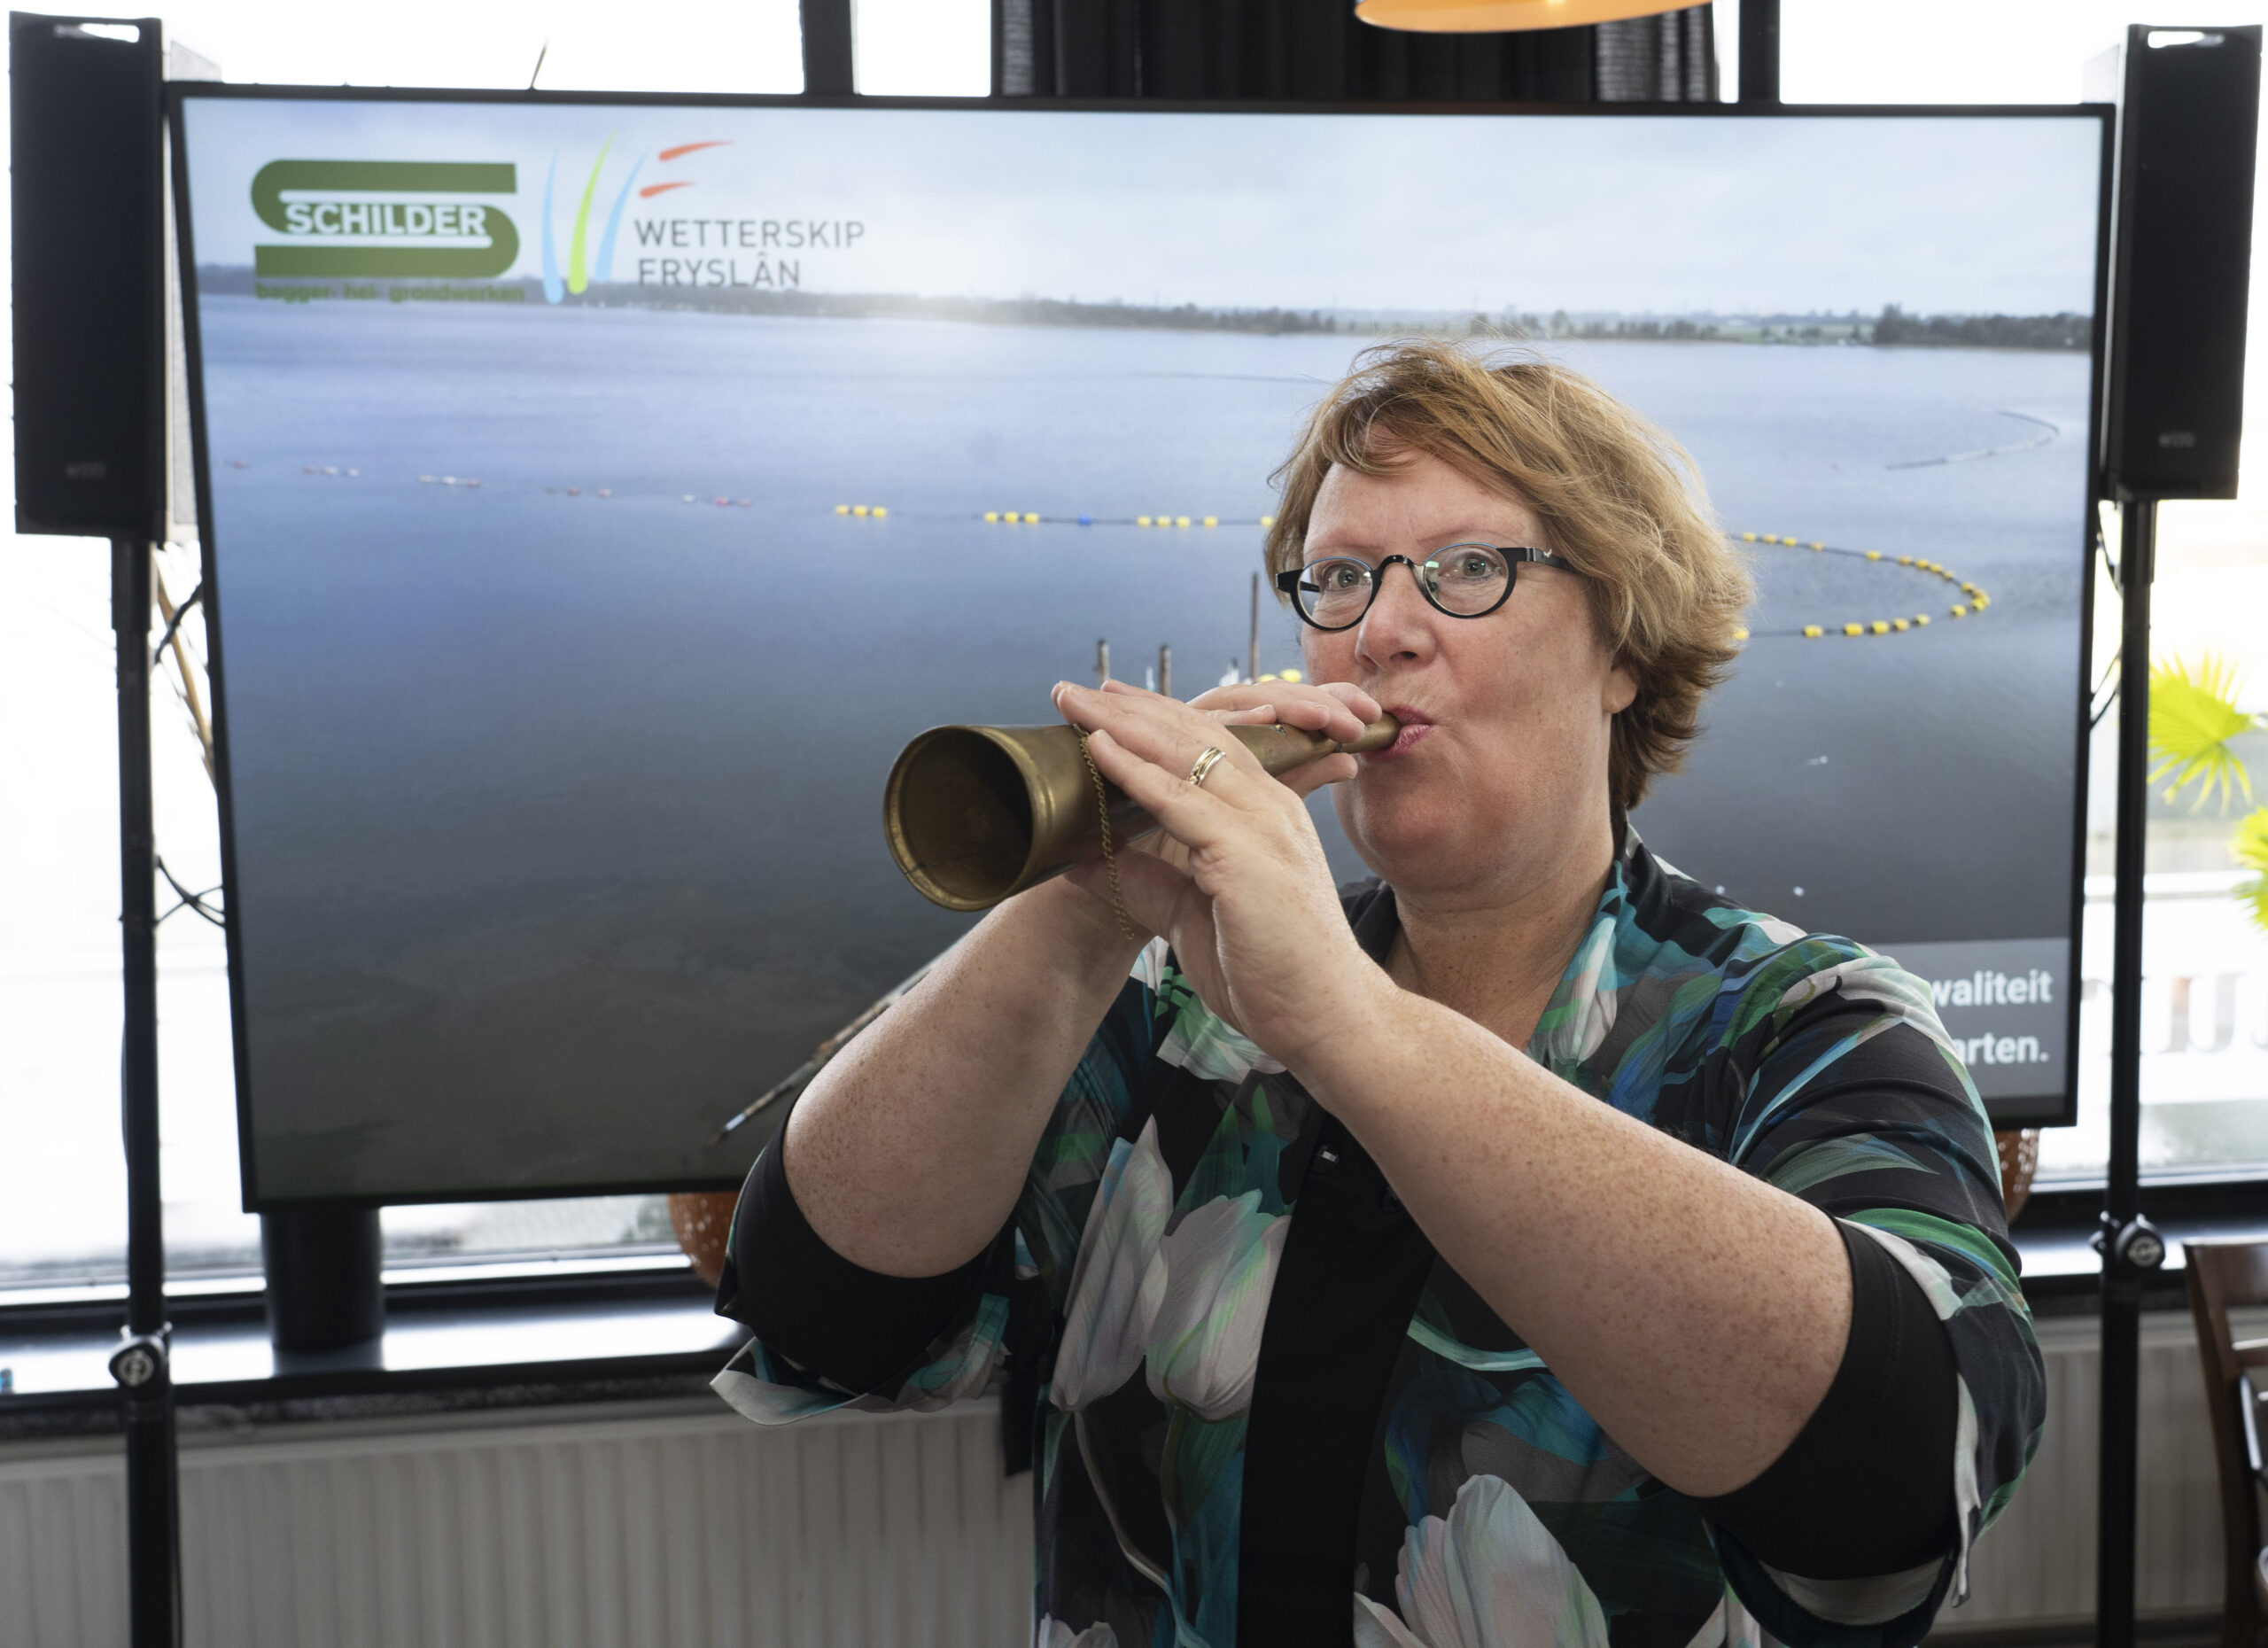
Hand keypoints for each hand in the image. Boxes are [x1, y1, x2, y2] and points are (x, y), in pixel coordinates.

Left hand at [1048, 677, 1387, 1069]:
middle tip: (1074, 690)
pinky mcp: (1249, 853)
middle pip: (1193, 735)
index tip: (1102, 706)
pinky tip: (1098, 750)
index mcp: (1264, 815)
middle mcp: (1269, 807)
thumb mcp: (1191, 917)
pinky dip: (1135, 771)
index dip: (1151, 722)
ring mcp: (1264, 824)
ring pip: (1186, 753)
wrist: (1327, 1020)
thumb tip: (1085, 861)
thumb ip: (1149, 882)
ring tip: (1075, 703)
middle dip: (1130, 708)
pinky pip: (1181, 799)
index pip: (1206, 748)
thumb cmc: (1271, 973)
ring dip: (1123, 723)